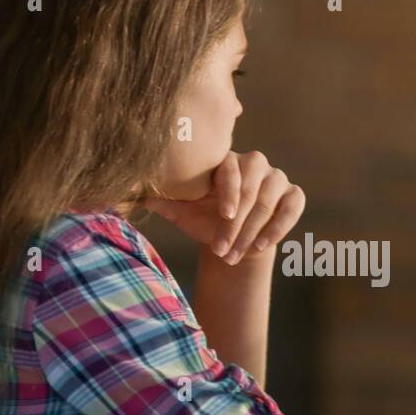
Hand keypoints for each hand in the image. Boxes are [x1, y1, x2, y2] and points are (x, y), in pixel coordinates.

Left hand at [144, 151, 305, 264]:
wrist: (230, 241)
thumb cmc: (201, 220)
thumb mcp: (177, 209)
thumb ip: (155, 196)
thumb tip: (121, 190)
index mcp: (226, 159)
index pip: (232, 168)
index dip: (230, 192)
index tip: (223, 217)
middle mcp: (255, 163)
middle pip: (253, 188)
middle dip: (238, 224)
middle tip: (222, 250)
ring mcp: (277, 178)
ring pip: (271, 200)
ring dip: (253, 231)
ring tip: (235, 255)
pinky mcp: (293, 195)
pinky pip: (294, 205)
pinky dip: (280, 226)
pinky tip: (263, 245)